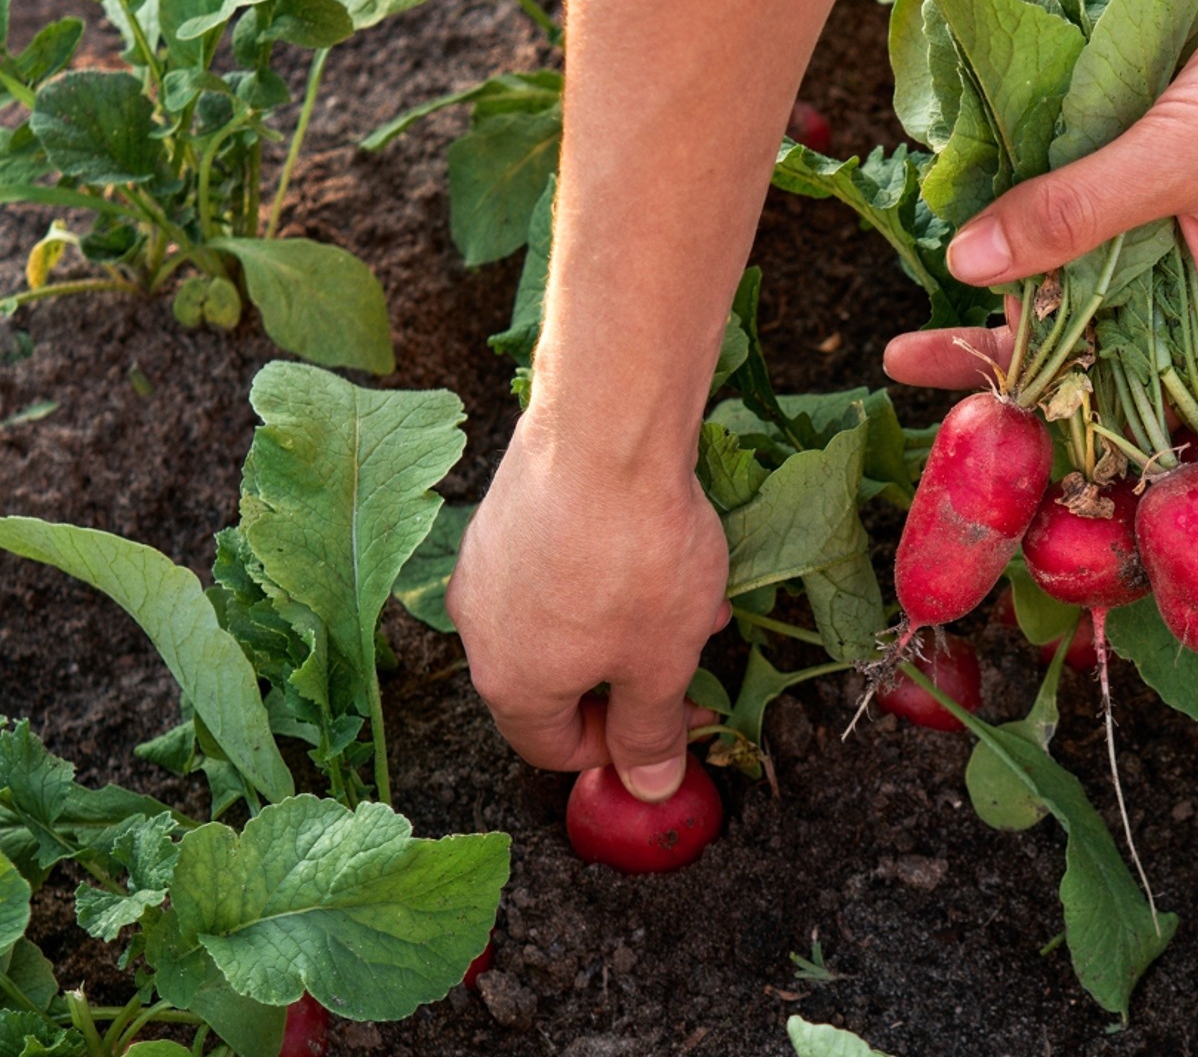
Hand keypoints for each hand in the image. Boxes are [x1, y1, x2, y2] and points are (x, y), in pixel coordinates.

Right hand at [446, 412, 729, 801]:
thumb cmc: (634, 557)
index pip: (551, 748)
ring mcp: (487, 564)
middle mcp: (481, 628)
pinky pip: (557, 566)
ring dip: (630, 625)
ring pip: (563, 619)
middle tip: (691, 664)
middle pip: (556, 683)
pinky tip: (663, 549)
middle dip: (632, 679)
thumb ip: (651, 732)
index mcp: (511, 683)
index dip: (617, 751)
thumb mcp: (661, 663)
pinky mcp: (505, 511)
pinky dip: (607, 574)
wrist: (606, 432)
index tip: (671, 728)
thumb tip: (648, 787)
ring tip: (694, 600)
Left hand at [885, 0, 1197, 388]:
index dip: (1031, 399)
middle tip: (900, 357)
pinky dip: (1040, 206)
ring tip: (925, 299)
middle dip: (1002, 345)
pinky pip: (1090, 203)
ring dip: (1014, 274)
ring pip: (1080, 269)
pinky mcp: (1161, 167)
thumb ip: (1075, 214)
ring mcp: (1179, 225)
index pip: (1114, 387)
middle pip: (1085, 336)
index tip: (950, 404)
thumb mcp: (1180, 155)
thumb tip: (968, 266)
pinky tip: (978, 212)